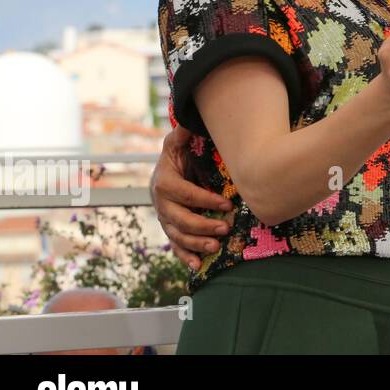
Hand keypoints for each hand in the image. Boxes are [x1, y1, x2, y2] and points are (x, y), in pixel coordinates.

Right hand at [150, 125, 232, 271]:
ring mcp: (165, 218)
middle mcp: (161, 204)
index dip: (205, 200)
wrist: (169, 170)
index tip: (227, 203)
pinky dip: (185, 256)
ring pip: (177, 236)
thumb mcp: (177, 143)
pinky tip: (197, 265)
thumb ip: (181, 135)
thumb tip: (188, 124)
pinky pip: (175, 245)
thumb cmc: (178, 155)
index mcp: (164, 182)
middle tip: (225, 228)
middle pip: (179, 219)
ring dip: (196, 243)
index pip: (184, 194)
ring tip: (216, 246)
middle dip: (202, 225)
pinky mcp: (170, 228)